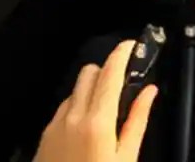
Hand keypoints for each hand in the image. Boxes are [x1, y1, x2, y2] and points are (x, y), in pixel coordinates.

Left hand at [35, 40, 158, 161]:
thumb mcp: (126, 158)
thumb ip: (137, 120)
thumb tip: (149, 91)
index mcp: (97, 121)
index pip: (110, 73)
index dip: (122, 54)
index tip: (132, 45)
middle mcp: (72, 115)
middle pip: (89, 73)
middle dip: (107, 71)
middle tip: (124, 85)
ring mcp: (55, 124)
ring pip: (74, 89)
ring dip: (91, 89)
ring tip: (108, 110)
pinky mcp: (45, 135)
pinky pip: (63, 107)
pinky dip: (77, 106)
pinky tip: (88, 127)